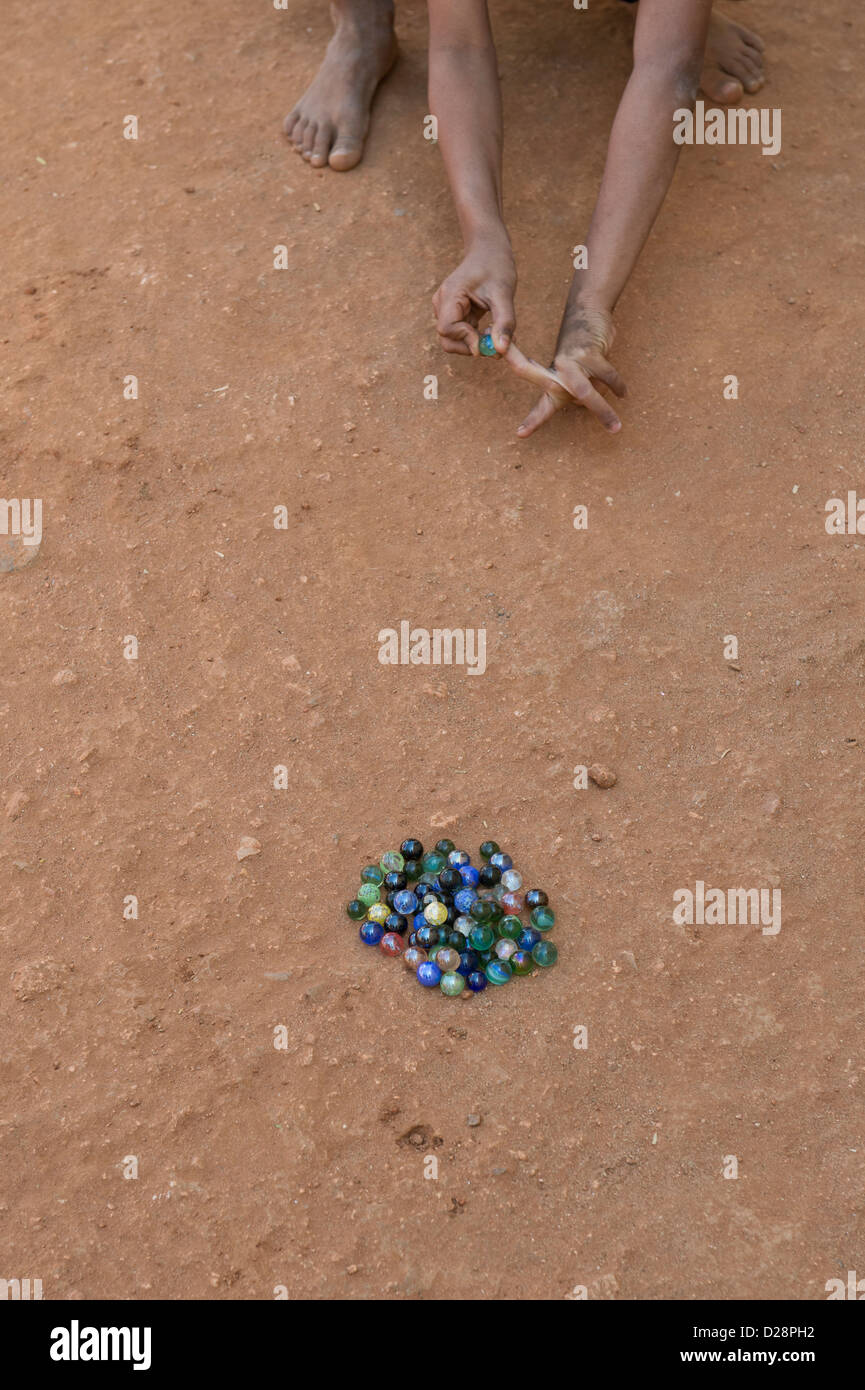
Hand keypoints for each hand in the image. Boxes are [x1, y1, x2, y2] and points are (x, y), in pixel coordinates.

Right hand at [432, 235, 515, 356]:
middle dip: (470, 346)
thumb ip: (504, 322)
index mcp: (450, 295)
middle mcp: (442, 304)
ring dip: (474, 344)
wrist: (489, 250)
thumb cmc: (496, 266)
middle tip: (494, 345)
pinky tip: (492, 330)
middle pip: (447, 340)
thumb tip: (501, 351)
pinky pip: (461, 334)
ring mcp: (446, 309)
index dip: (466, 339)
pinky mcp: (454, 314)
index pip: (447, 329)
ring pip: (454, 340)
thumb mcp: (504, 294)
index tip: (489, 341)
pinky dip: (476, 338)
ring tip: (495, 334)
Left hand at [512, 305, 626, 437]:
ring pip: (586, 394)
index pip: (541, 405)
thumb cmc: (581, 350)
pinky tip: (622, 393)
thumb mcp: (575, 372)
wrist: (586, 312)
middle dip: (549, 415)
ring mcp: (571, 364)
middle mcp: (557, 373)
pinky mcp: (588, 355)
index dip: (532, 420)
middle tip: (540, 434)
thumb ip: (577, 391)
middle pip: (553, 400)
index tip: (520, 435)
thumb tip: (582, 403)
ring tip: (615, 428)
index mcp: (552, 380)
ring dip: (603, 412)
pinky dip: (617, 386)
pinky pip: (608, 377)